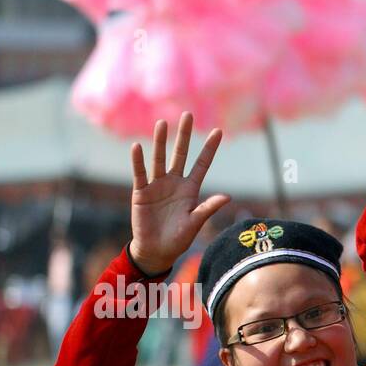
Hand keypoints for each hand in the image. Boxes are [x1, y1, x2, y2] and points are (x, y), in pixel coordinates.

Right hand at [128, 111, 230, 275]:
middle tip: (187, 115)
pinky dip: (138, 161)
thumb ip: (208, 208)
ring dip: (161, 142)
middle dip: (184, 136)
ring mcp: (157, 186)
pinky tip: (138, 147)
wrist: (156, 251)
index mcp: (190, 190)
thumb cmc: (178, 239)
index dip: (209, 149)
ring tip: (162, 124)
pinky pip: (140, 174)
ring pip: (160, 159)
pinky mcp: (141, 192)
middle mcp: (174, 183)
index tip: (218, 131)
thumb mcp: (195, 223)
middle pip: (180, 154)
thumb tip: (228, 197)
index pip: (202, 164)